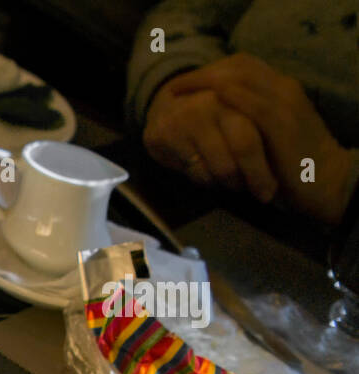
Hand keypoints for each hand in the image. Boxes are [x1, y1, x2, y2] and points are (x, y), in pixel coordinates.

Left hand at [166, 53, 351, 223]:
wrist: (326, 180)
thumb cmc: (292, 164)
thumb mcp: (267, 135)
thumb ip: (248, 123)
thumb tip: (213, 124)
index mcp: (280, 89)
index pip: (243, 66)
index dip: (211, 70)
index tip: (186, 82)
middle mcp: (283, 89)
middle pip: (239, 66)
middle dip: (203, 73)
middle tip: (174, 86)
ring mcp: (284, 104)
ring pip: (243, 78)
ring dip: (207, 83)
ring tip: (179, 93)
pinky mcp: (283, 124)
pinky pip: (254, 104)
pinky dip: (229, 98)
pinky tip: (209, 99)